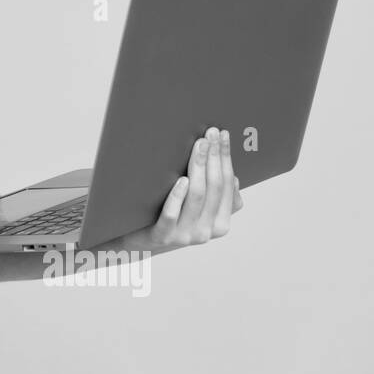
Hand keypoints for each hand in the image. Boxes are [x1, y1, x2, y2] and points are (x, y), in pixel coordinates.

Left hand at [146, 126, 243, 248]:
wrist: (138, 240)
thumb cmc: (171, 217)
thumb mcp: (197, 208)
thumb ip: (216, 196)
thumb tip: (235, 178)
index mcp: (220, 223)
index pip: (228, 185)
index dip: (226, 158)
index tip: (222, 135)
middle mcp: (207, 231)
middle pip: (214, 187)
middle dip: (214, 157)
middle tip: (211, 133)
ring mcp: (185, 235)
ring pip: (197, 196)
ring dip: (199, 167)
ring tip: (198, 146)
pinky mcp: (163, 236)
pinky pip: (172, 214)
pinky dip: (178, 196)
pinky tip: (181, 180)